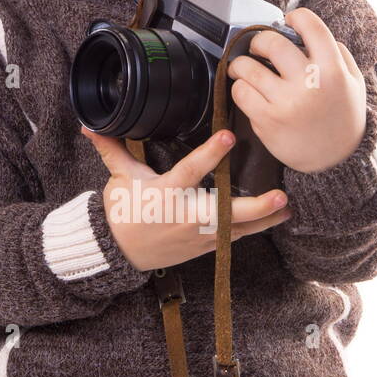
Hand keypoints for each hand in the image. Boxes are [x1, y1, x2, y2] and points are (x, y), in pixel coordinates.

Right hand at [80, 125, 291, 271]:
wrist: (117, 252)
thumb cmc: (121, 212)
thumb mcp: (119, 178)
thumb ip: (112, 149)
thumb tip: (89, 124)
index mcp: (166, 193)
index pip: (191, 171)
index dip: (210, 154)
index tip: (229, 138)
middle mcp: (185, 216)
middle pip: (225, 211)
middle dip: (254, 206)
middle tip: (279, 195)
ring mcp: (197, 235)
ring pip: (236, 228)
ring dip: (263, 219)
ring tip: (287, 207)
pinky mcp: (202, 247)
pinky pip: (232, 238)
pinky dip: (253, 229)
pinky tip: (274, 220)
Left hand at [226, 8, 367, 172]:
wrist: (336, 161)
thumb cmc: (343, 117)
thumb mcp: (353, 81)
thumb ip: (336, 53)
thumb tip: (304, 31)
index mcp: (333, 69)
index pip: (310, 25)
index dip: (295, 17)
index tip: (288, 21)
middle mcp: (309, 83)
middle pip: (271, 42)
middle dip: (260, 41)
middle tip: (260, 47)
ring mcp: (286, 103)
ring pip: (247, 66)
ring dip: (242, 63)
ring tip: (244, 67)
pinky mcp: (267, 121)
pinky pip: (241, 93)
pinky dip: (240, 87)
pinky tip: (248, 89)